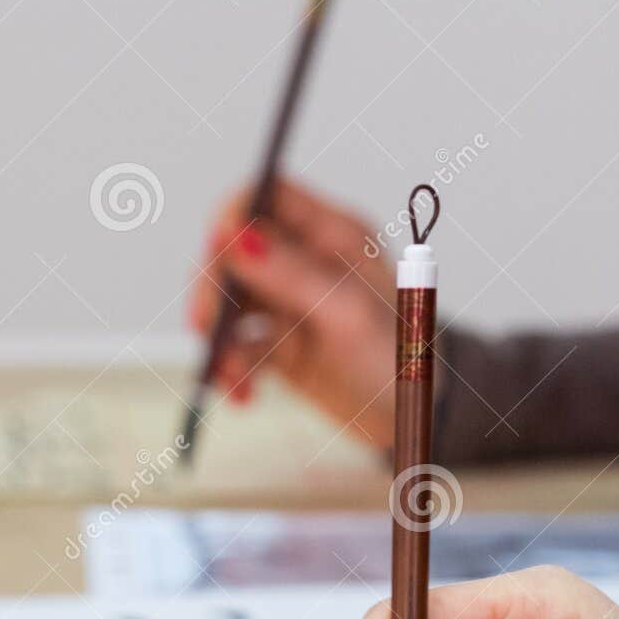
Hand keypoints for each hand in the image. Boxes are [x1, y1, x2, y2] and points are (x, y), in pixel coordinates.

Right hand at [187, 178, 397, 447]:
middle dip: (214, 289)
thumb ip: (292, 273)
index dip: (233, 216)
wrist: (411, 420)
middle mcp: (304, 261)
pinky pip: (236, 347)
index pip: (266, 197)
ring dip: (219, 340)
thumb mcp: (347, 314)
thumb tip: (234, 236)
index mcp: (330, 234)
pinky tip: (243, 395)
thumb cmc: (398, 358)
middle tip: (207, 326)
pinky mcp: (278, 345)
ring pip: (228, 302)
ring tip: (230, 376)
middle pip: (234, 251)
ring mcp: (288, 303)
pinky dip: (231, 370)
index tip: (217, 251)